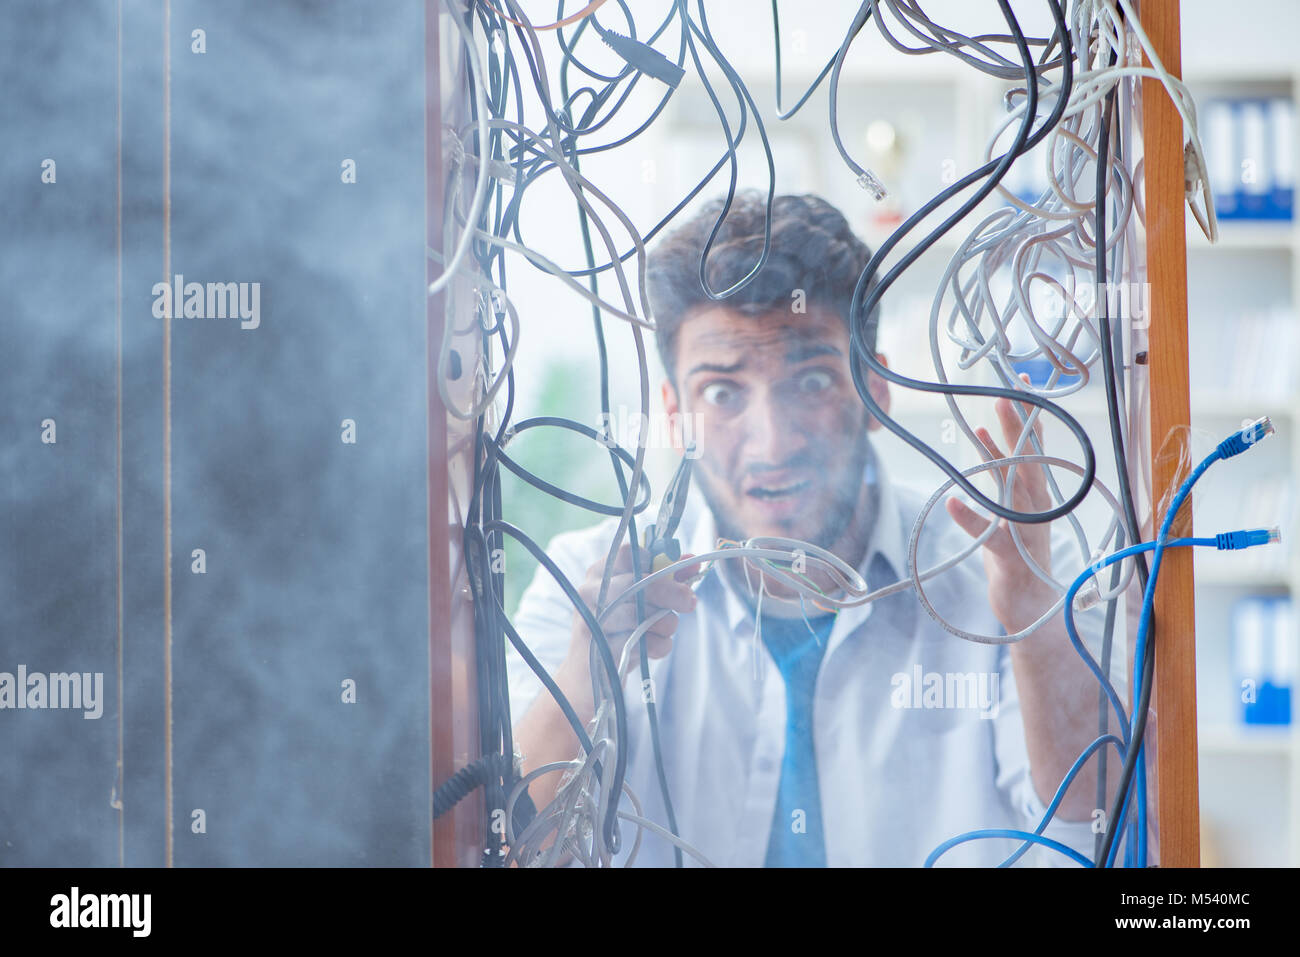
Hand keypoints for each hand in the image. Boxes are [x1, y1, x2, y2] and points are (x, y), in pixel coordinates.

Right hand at [564, 543, 699, 682]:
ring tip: (666, 629)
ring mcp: (592, 621)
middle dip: (671, 593)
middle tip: (690, 601)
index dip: (656, 563)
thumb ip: (666, 577)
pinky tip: (656, 647)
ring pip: (640, 615)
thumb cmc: (618, 629)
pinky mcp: (600, 650)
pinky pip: (642, 643)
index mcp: (599, 573)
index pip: (629, 553)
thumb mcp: (639, 600)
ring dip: (666, 623)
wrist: (588, 675)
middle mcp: (589, 593)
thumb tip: (695, 560)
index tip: (671, 576)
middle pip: (637, 583)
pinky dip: (660, 646)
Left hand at [945, 379, 1056, 634]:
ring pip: (1011, 488)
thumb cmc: (1019, 555)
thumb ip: (1003, 474)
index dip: (1029, 416)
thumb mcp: (1012, 508)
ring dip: (997, 458)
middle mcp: (1036, 508)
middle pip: (1027, 459)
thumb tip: (988, 434)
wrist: (1033, 608)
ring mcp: (1024, 530)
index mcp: (1037, 495)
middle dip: (1017, 425)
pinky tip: (951, 501)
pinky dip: (969, 518)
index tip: (1022, 382)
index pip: (1034, 449)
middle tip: (1005, 393)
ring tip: (982, 429)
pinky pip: (987, 533)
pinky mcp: (1008, 555)